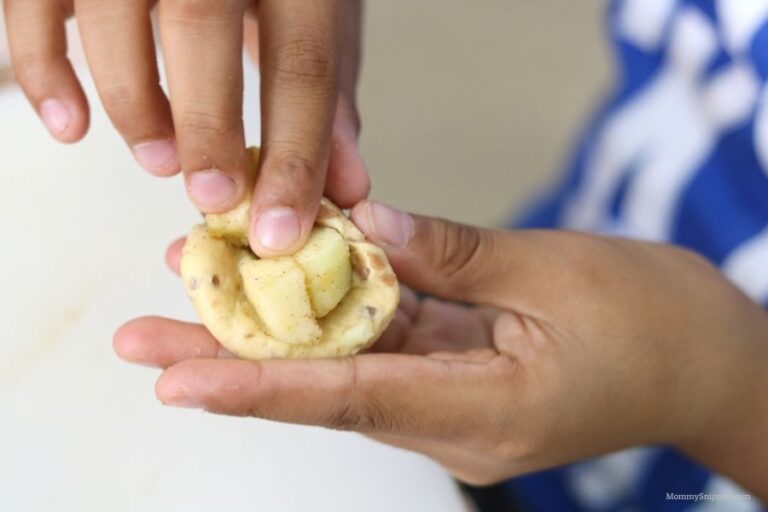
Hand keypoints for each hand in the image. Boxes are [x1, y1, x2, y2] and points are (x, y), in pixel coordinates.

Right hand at [3, 0, 368, 254]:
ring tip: (158, 159)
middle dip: (205, 127)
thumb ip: (326, 97)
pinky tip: (71, 124)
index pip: (302, 65)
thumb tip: (349, 186)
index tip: (277, 232)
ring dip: (133, 105)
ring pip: (113, 17)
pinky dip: (43, 72)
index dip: (295, 157)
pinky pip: (31, 7)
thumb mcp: (312, 16)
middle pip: (200, 28)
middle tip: (211, 196)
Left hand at [114, 201, 767, 496]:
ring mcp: (455, 405)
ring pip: (347, 368)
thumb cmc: (653, 321)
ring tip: (195, 294)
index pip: (350, 399)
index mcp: (485, 414)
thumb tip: (364, 226)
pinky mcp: (460, 378)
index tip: (178, 380)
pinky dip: (336, 316)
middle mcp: (456, 425)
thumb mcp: (553, 273)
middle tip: (144, 340)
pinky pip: (387, 348)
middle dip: (234, 361)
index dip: (259, 387)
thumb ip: (450, 253)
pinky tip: (287, 283)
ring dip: (276, 331)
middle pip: (328, 390)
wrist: (707, 361)